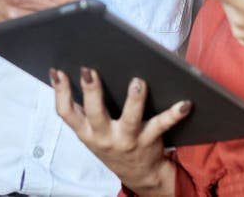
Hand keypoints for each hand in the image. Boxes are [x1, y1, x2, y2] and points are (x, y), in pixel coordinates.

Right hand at [0, 0, 82, 33]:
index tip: (83, 0)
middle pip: (58, 11)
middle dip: (73, 8)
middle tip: (75, 2)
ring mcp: (15, 17)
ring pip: (51, 24)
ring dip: (62, 18)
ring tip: (60, 8)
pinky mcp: (12, 31)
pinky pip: (39, 31)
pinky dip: (49, 26)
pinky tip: (49, 18)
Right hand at [51, 67, 189, 195]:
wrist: (138, 174)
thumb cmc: (112, 144)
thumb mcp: (92, 133)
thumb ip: (84, 110)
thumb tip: (78, 73)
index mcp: (87, 132)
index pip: (66, 113)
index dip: (60, 92)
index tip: (58, 71)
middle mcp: (104, 137)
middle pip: (94, 113)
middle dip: (91, 91)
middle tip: (89, 70)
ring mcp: (127, 140)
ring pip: (129, 120)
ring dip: (134, 100)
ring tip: (137, 82)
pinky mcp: (149, 140)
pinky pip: (162, 125)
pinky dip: (174, 114)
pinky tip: (185, 104)